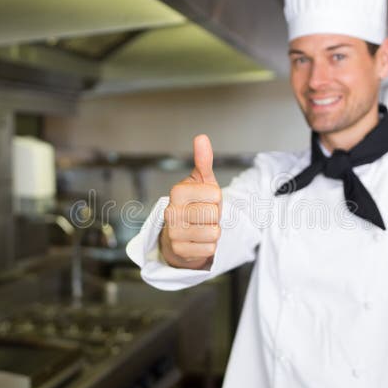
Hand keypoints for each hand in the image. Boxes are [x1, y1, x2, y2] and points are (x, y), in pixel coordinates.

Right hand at [159, 134, 221, 268]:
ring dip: (212, 232)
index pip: (215, 194)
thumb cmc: (195, 204)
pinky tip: (197, 241)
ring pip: (213, 232)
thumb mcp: (201, 182)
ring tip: (201, 227)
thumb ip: (203, 161)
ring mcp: (174, 232)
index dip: (216, 198)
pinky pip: (210, 249)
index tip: (205, 199)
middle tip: (203, 216)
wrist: (181, 233)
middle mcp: (171, 211)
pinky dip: (208, 246)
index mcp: (177, 191)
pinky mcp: (179, 251)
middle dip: (214, 216)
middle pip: (213, 214)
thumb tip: (201, 137)